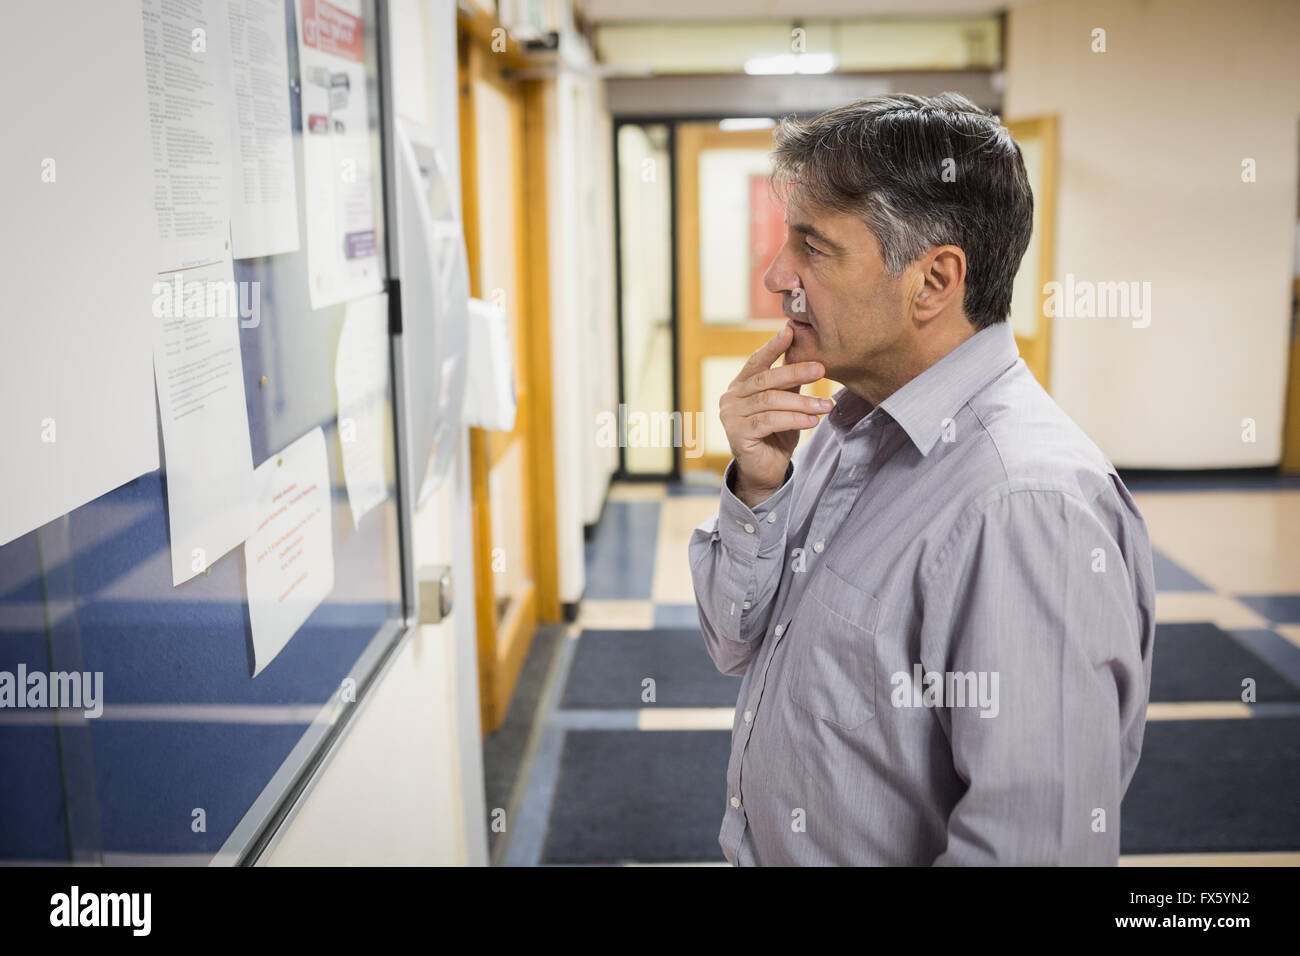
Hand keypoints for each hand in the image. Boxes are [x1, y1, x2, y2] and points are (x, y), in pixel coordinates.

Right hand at [719, 326, 830, 507]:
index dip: (772, 346)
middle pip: (765, 380)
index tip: (790, 331)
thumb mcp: (786, 403)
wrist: (765, 471)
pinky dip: (794, 419)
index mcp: (740, 385)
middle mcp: (730, 398)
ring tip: (825, 406)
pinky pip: (769, 421)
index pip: (756, 361)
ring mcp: (730, 416)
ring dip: (801, 403)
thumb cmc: (776, 434)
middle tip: (821, 369)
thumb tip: (807, 353)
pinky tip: (812, 421)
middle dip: (795, 373)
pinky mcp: (737, 435)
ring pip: (769, 402)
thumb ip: (790, 382)